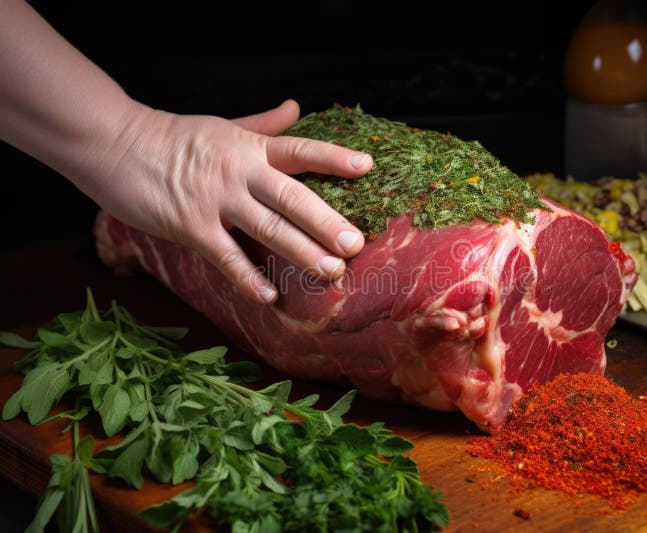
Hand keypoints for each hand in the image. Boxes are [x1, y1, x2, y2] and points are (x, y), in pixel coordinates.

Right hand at [85, 99, 371, 302]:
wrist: (114, 144)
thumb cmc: (174, 137)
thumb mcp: (223, 127)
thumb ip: (263, 124)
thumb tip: (296, 108)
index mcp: (250, 148)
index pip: (300, 150)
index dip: (334, 158)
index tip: (368, 166)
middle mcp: (239, 172)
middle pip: (291, 196)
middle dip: (326, 221)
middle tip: (356, 244)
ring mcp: (215, 200)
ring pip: (267, 228)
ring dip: (301, 251)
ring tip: (331, 272)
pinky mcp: (190, 226)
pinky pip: (225, 256)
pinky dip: (247, 277)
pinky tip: (270, 296)